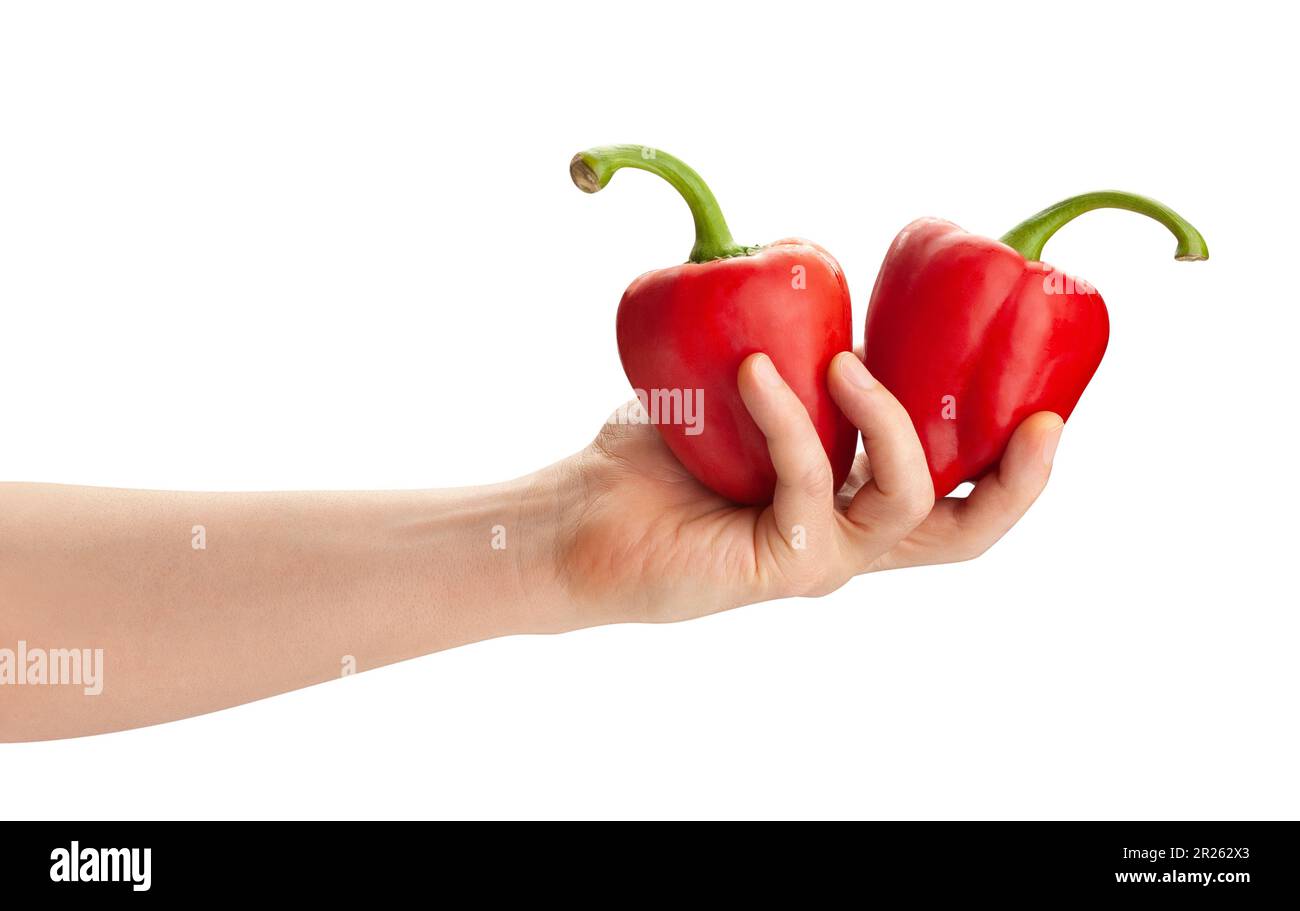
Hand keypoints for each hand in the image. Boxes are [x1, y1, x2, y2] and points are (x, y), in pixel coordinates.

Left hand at [546, 351, 1063, 626]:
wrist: (579, 517)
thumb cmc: (659, 452)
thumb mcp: (745, 389)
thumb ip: (792, 353)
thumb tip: (812, 281)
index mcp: (855, 501)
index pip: (960, 495)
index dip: (1015, 463)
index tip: (1047, 403)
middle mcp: (851, 537)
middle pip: (966, 530)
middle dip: (1018, 477)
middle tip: (1038, 418)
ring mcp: (821, 558)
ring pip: (907, 501)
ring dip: (887, 416)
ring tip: (842, 360)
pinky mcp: (780, 564)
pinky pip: (811, 480)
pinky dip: (788, 414)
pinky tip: (753, 371)